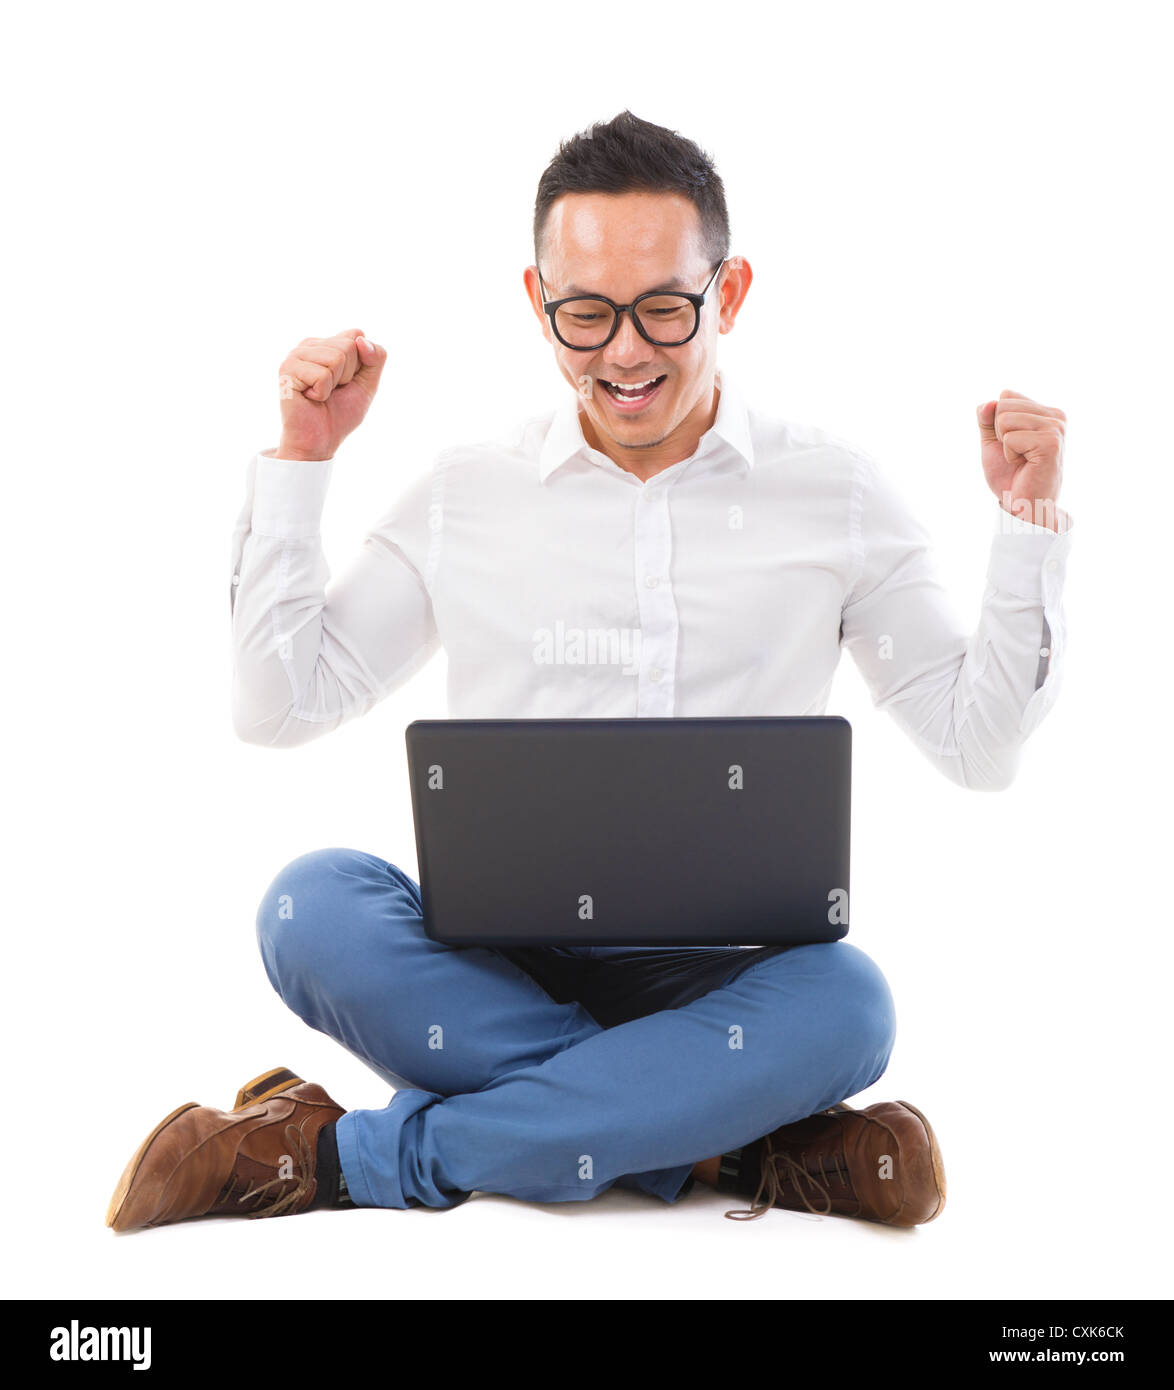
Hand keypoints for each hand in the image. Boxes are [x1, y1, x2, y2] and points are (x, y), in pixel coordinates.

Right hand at [275, 328, 386, 460]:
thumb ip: (376, 358)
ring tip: (320, 394)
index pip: (357, 335)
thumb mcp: (368, 383)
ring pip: (336, 358)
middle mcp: (310, 345)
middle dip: (348, 375)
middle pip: (348, 346)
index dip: (360, 364)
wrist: (320, 440)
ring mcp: (296, 355)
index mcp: (327, 343)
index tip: (347, 381)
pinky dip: (322, 393)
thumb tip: (361, 339)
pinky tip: (310, 398)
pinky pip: (322, 375)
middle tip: (332, 391)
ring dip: (335, 384)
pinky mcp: (287, 369)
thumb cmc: (340, 413)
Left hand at [977, 389, 1065, 529]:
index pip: (1006, 395)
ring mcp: (1055, 428)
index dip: (997, 423)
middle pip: (1004, 404)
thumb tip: (988, 402)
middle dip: (999, 433)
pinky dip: (1009, 454)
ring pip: (1004, 419)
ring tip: (1021, 459)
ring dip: (1004, 445)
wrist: (1022, 505)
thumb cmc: (1010, 476)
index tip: (1012, 444)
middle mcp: (1056, 416)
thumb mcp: (993, 442)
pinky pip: (1010, 438)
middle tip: (1016, 454)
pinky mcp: (1050, 442)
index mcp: (1045, 412)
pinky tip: (1025, 465)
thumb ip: (987, 419)